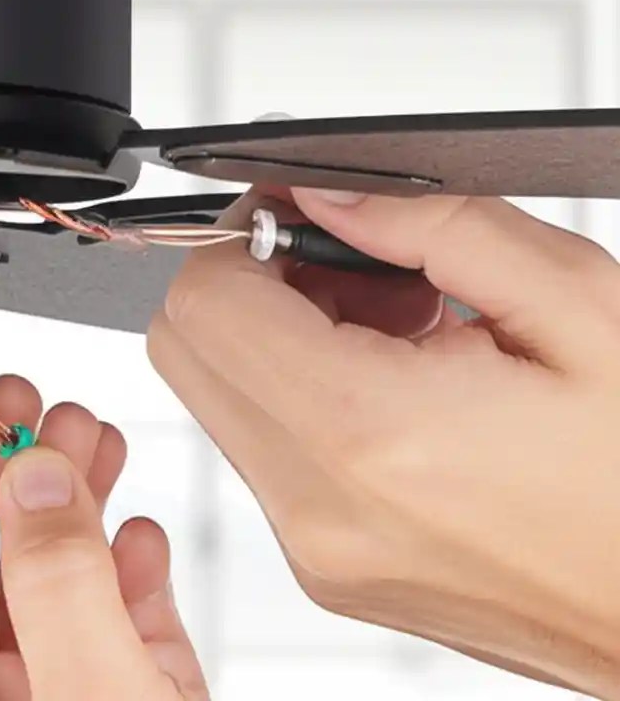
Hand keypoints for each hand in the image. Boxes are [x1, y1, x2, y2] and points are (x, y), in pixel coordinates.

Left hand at [0, 376, 206, 699]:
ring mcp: (52, 688)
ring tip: (88, 432)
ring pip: (31, 568)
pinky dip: (125, 557)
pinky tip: (142, 531)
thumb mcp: (92, 697)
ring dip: (60, 490)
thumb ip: (60, 587)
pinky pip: (105, 607)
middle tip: (23, 397)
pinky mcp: (122, 689)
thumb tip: (34, 475)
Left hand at [148, 188, 619, 698]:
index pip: (206, 303)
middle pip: (188, 350)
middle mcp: (317, 507)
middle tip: (359, 267)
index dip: (239, 236)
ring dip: (280, 341)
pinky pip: (264, 456)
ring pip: (219, 401)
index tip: (296, 212)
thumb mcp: (576, 307)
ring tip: (405, 332)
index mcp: (369, 432)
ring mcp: (314, 551)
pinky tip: (401, 390)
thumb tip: (325, 194)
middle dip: (252, 283)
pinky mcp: (326, 570)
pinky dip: (304, 401)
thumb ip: (433, 226)